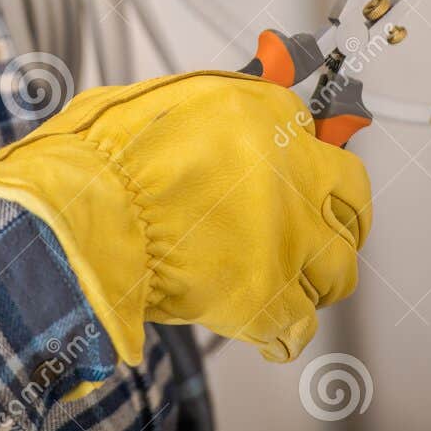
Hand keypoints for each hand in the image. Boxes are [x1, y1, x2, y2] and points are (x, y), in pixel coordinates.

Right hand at [0, 72, 371, 364]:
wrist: (77, 219)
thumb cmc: (96, 159)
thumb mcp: (151, 98)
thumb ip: (203, 102)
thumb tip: (218, 103)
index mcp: (264, 114)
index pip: (315, 126)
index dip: (305, 149)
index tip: (301, 157)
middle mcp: (292, 172)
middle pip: (353, 196)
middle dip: (336, 210)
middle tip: (317, 219)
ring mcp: (287, 238)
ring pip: (339, 264)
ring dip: (317, 272)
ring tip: (294, 276)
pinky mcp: (268, 298)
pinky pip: (299, 326)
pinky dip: (285, 331)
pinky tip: (271, 330)